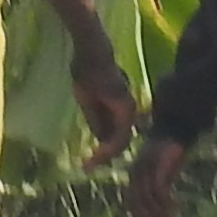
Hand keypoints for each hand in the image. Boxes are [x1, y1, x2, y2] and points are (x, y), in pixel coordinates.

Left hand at [70, 29, 139, 160]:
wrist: (93, 51)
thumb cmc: (88, 72)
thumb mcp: (86, 99)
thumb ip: (95, 120)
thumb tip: (101, 141)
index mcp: (125, 109)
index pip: (119, 141)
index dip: (105, 156)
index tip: (89, 164)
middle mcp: (130, 109)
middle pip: (121, 140)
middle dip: (105, 155)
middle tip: (87, 165)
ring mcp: (126, 106)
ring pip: (119, 134)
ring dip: (105, 147)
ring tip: (89, 158)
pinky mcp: (119, 103)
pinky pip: (115, 125)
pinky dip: (105, 136)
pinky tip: (92, 142)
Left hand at [126, 133, 186, 216]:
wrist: (174, 131)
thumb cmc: (169, 153)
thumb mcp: (160, 172)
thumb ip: (157, 187)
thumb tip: (161, 208)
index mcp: (133, 176)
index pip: (131, 203)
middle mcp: (136, 174)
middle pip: (136, 204)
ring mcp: (145, 171)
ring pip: (148, 200)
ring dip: (159, 215)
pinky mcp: (157, 168)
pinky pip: (159, 191)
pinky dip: (166, 203)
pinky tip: (175, 209)